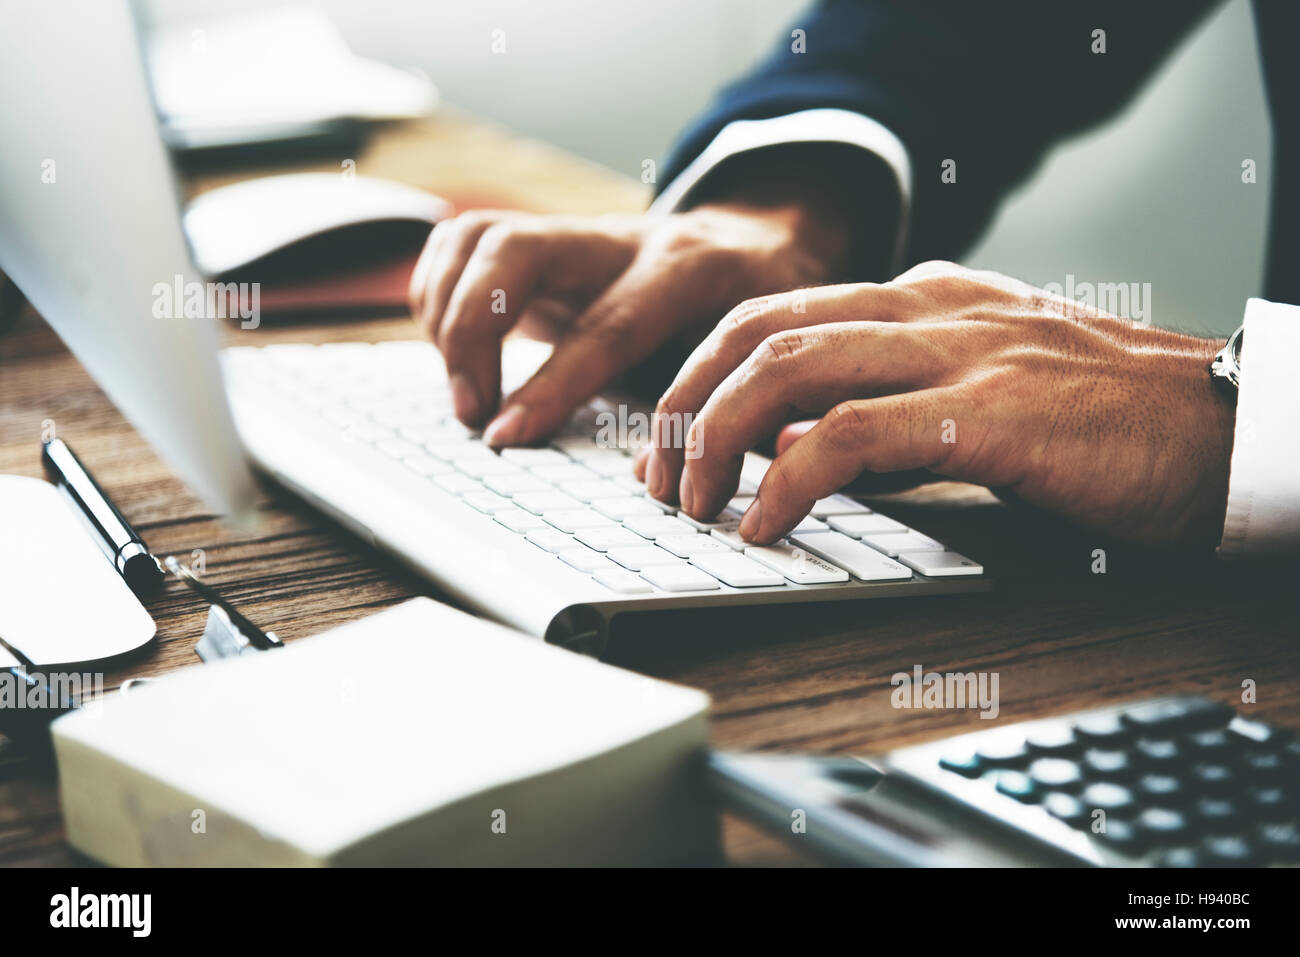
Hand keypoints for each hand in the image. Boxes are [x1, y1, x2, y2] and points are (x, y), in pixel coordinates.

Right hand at [407, 198, 849, 445]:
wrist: (758, 235)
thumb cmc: (762, 307)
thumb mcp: (759, 353)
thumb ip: (708, 407)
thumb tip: (645, 481)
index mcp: (686, 270)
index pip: (605, 327)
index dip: (550, 385)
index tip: (502, 436)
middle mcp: (621, 239)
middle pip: (517, 251)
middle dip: (471, 331)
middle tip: (469, 410)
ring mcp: (573, 230)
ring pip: (480, 236)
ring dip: (446, 309)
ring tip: (463, 385)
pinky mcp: (540, 237)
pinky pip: (462, 238)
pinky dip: (436, 288)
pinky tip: (449, 342)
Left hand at [646, 261, 1235, 547]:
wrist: (1229, 430)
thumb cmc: (1110, 424)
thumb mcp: (984, 401)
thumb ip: (895, 414)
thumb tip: (801, 455)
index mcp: (928, 299)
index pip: (778, 313)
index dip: (703, 375)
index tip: (670, 439)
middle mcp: (932, 309)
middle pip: (760, 330)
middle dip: (687, 404)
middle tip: (659, 475)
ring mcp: (960, 353)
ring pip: (789, 367)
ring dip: (718, 440)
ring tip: (691, 505)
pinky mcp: (990, 413)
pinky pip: (852, 436)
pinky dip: (788, 483)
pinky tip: (764, 527)